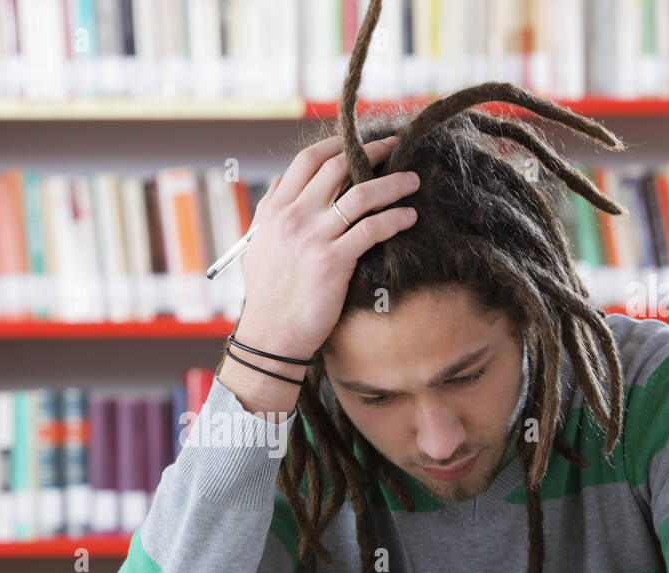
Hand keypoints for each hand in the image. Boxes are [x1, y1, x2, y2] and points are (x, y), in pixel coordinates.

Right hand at [237, 134, 420, 358]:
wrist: (271, 335)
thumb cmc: (266, 296)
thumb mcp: (256, 246)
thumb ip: (268, 212)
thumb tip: (278, 183)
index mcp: (274, 210)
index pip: (308, 160)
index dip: (337, 144)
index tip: (359, 141)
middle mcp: (293, 217)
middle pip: (338, 167)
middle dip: (372, 152)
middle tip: (395, 149)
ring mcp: (313, 237)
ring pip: (362, 195)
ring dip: (393, 183)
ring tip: (412, 180)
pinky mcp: (334, 261)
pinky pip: (372, 229)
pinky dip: (395, 219)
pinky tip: (409, 217)